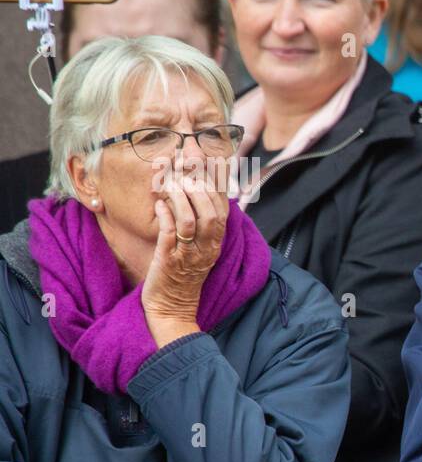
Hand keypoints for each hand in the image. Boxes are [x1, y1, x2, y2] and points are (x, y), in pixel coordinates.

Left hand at [140, 156, 228, 345]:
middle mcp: (208, 247)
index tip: (204, 154)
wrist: (172, 307)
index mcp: (217, 240)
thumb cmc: (182, 273)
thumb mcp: (199, 245)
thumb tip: (195, 188)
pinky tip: (158, 204)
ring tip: (169, 183)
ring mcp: (190, 255)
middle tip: (183, 166)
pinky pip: (169, 235)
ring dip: (181, 198)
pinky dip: (165, 216)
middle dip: (198, 184)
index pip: (223, 205)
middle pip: (212, 211)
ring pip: (192, 221)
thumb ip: (201, 220)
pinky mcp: (169, 262)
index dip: (215, 178)